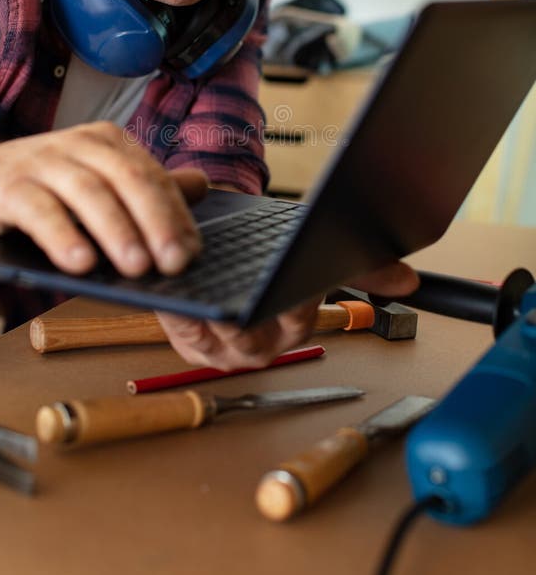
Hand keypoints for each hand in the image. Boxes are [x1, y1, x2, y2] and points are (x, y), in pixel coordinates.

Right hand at [0, 122, 207, 281]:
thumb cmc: (47, 193)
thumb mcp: (99, 187)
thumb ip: (146, 187)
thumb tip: (203, 186)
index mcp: (109, 142)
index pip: (153, 176)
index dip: (177, 216)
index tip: (193, 254)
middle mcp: (79, 143)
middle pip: (128, 178)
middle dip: (156, 221)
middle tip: (174, 264)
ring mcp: (42, 160)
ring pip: (88, 191)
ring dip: (116, 231)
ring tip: (137, 268)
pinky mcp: (7, 185)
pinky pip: (38, 209)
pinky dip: (62, 236)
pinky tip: (80, 264)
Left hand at [156, 261, 418, 370]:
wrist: (227, 241)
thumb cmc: (268, 249)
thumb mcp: (313, 250)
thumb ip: (360, 267)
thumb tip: (408, 279)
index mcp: (291, 326)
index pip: (298, 318)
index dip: (297, 303)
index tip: (295, 284)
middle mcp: (258, 345)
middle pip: (254, 338)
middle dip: (247, 319)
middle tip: (242, 300)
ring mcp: (219, 344)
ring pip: (216, 336)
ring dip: (209, 317)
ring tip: (208, 296)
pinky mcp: (184, 333)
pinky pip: (182, 324)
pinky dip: (180, 308)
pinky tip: (178, 287)